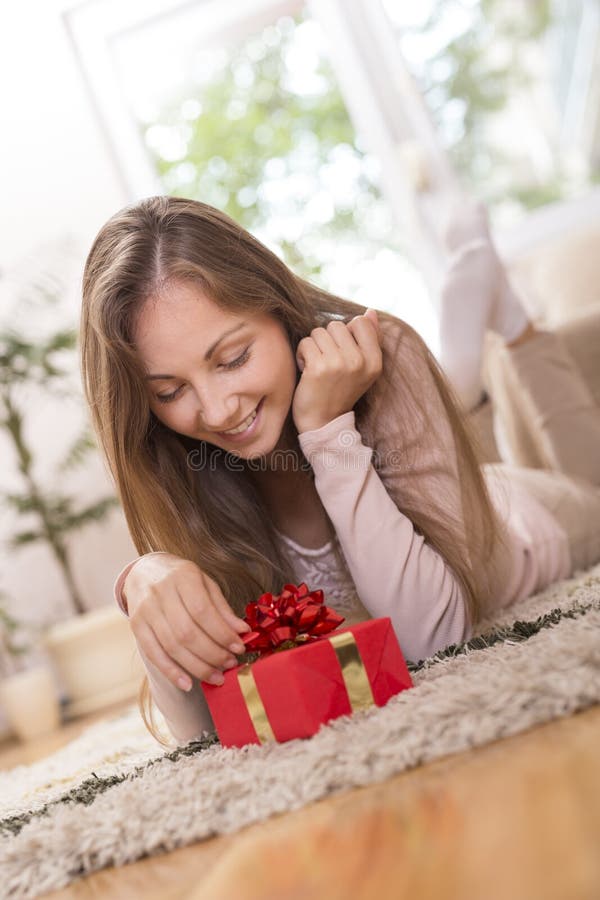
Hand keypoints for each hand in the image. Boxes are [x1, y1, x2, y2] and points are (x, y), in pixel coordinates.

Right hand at [123, 552, 250, 690]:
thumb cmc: (182, 580)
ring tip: (216, 677)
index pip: (203, 611)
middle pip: (187, 632)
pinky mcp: (136, 626)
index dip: (222, 633)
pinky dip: (171, 672)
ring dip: (197, 667)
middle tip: (230, 664)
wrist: (144, 571)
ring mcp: (145, 610)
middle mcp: (161, 592)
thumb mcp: (205, 584)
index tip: (239, 648)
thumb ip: (222, 608)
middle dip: (212, 654)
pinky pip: (153, 654)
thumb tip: (242, 632)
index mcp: (183, 576)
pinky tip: (188, 684)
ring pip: (172, 646)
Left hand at [292, 308, 382, 432]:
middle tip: (327, 362)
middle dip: (327, 340)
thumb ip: (370, 338)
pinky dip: (302, 354)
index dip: (346, 333)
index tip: (342, 352)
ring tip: (317, 366)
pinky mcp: (318, 367)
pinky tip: (307, 371)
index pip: (360, 323)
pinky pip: (305, 342)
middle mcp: (360, 361)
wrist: (323, 422)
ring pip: (319, 332)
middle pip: (336, 325)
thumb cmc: (341, 390)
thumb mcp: (363, 367)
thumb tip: (370, 311)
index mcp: (375, 361)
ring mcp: (339, 364)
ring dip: (313, 347)